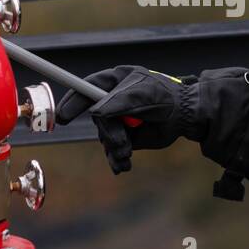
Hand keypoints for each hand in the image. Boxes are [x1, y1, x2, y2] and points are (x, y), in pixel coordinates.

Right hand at [56, 66, 197, 173]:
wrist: (185, 116)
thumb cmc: (166, 97)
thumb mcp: (143, 95)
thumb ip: (119, 102)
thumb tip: (95, 113)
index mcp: (114, 82)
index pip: (86, 90)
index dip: (72, 102)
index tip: (62, 117)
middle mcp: (113, 101)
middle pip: (98, 120)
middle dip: (108, 134)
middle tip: (122, 142)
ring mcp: (119, 120)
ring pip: (105, 138)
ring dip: (115, 148)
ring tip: (128, 153)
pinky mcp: (127, 137)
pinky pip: (114, 151)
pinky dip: (117, 160)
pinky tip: (123, 166)